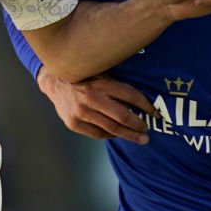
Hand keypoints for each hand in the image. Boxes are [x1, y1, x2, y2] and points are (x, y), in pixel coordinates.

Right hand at [38, 69, 152, 142]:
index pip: (131, 96)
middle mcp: (92, 98)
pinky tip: (117, 135)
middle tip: (147, 132)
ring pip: (111, 129)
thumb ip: (117, 85)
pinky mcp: (74, 123)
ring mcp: (81, 112)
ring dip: (128, 135)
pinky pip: (97, 134)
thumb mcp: (101, 73)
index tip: (155, 113)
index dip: (146, 106)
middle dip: (139, 126)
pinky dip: (109, 135)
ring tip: (139, 138)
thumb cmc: (83, 76)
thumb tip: (141, 101)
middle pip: (123, 117)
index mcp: (102, 83)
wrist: (54, 82)